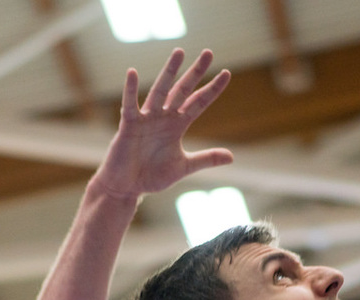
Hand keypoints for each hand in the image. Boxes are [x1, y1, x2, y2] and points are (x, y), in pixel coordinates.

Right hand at [89, 49, 233, 198]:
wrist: (127, 187)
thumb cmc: (152, 176)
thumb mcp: (184, 167)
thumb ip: (206, 159)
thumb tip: (232, 157)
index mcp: (177, 125)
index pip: (199, 102)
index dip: (212, 89)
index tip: (227, 73)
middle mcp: (164, 117)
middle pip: (183, 89)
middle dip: (195, 72)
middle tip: (209, 52)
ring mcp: (147, 119)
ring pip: (160, 90)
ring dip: (169, 72)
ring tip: (179, 52)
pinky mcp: (129, 125)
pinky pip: (130, 104)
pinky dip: (130, 90)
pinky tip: (132, 73)